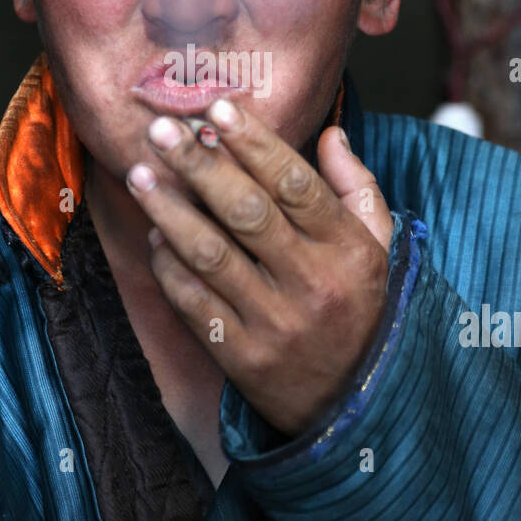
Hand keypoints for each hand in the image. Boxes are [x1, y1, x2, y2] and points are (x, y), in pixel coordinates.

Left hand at [125, 98, 393, 437]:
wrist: (356, 409)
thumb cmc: (363, 311)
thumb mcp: (380, 249)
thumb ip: (356, 188)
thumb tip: (330, 134)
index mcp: (349, 251)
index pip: (296, 185)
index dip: (254, 144)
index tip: (217, 110)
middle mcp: (313, 284)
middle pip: (247, 212)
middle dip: (199, 165)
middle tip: (161, 130)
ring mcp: (276, 324)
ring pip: (211, 254)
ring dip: (170, 209)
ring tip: (140, 174)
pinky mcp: (243, 358)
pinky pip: (195, 303)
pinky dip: (169, 266)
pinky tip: (155, 234)